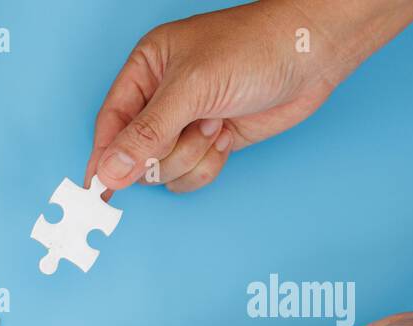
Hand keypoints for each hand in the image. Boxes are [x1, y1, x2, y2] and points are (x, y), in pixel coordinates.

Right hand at [86, 0, 412, 192]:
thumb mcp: (192, 88)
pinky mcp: (212, 142)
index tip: (97, 189)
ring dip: (191, 157)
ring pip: (163, 170)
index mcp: (147, 69)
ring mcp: (188, 122)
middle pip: (135, 154)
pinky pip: (190, 175)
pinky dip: (207, 165)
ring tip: (217, 126)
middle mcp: (162, 97)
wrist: (315, 52)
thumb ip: (147, 133)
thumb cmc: (256, 48)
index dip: (104, 157)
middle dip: (163, 153)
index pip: (111, 123)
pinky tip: (226, 137)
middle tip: (191, 132)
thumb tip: (108, 171)